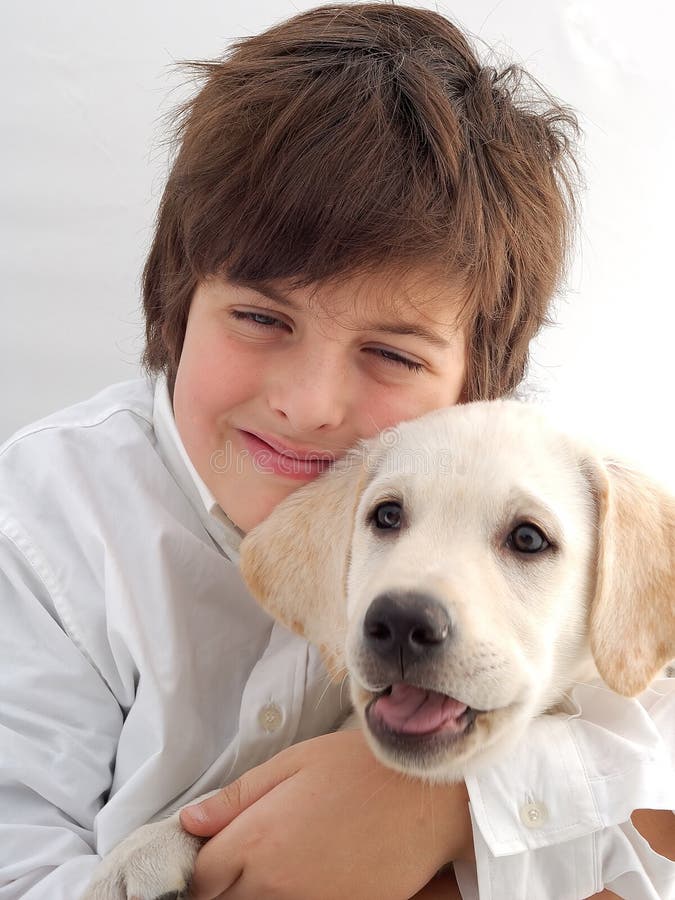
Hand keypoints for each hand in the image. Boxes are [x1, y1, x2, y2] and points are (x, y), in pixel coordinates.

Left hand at [180, 729, 472, 899]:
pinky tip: (304, 875)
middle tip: (241, 857)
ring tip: (276, 862)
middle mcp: (275, 885)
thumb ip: (237, 797)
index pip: (199, 877)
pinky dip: (288, 899)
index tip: (210, 850)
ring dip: (252, 893)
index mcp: (257, 840)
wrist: (427, 800)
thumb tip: (191, 821)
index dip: (198, 865)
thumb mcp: (294, 763)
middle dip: (219, 885)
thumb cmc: (360, 770)